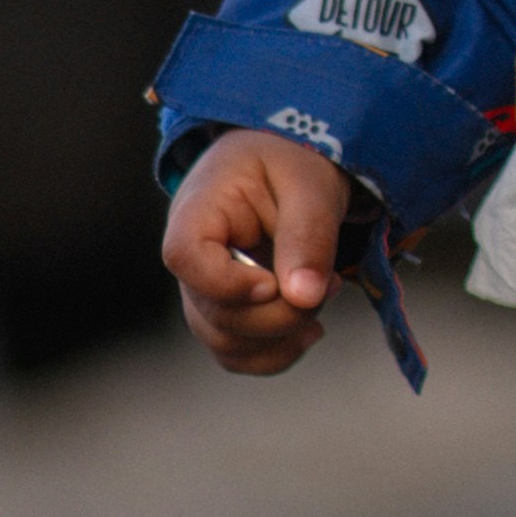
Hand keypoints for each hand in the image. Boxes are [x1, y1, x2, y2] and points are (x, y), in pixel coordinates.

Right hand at [164, 125, 351, 375]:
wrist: (286, 165)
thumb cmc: (291, 163)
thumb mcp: (310, 185)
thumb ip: (308, 236)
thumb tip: (305, 297)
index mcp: (198, 210)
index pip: (184, 257)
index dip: (228, 283)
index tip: (274, 281)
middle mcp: (191, 258)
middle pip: (214, 314)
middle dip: (280, 315)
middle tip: (331, 284)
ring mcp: (204, 291)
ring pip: (225, 342)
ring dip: (283, 336)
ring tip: (324, 296)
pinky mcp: (225, 313)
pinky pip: (238, 354)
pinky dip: (277, 353)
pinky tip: (308, 327)